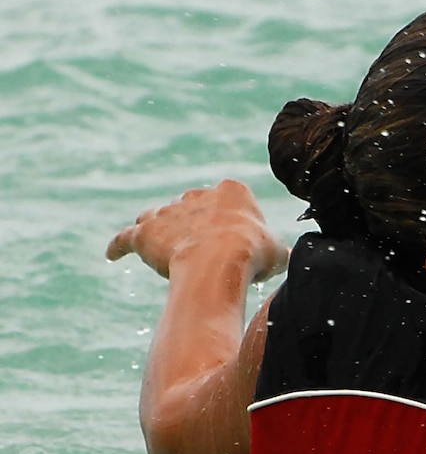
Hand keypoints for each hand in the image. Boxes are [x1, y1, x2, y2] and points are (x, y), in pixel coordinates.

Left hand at [106, 179, 289, 282]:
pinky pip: (125, 238)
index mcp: (232, 191)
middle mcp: (196, 195)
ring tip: (160, 247)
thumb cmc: (252, 254)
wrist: (219, 263)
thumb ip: (276, 250)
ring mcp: (167, 212)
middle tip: (200, 249)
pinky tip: (112, 254)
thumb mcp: (278, 252)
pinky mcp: (144, 234)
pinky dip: (118, 246)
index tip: (236, 239)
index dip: (232, 220)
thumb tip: (285, 258)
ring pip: (157, 218)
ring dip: (158, 230)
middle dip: (192, 223)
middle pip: (190, 206)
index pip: (230, 199)